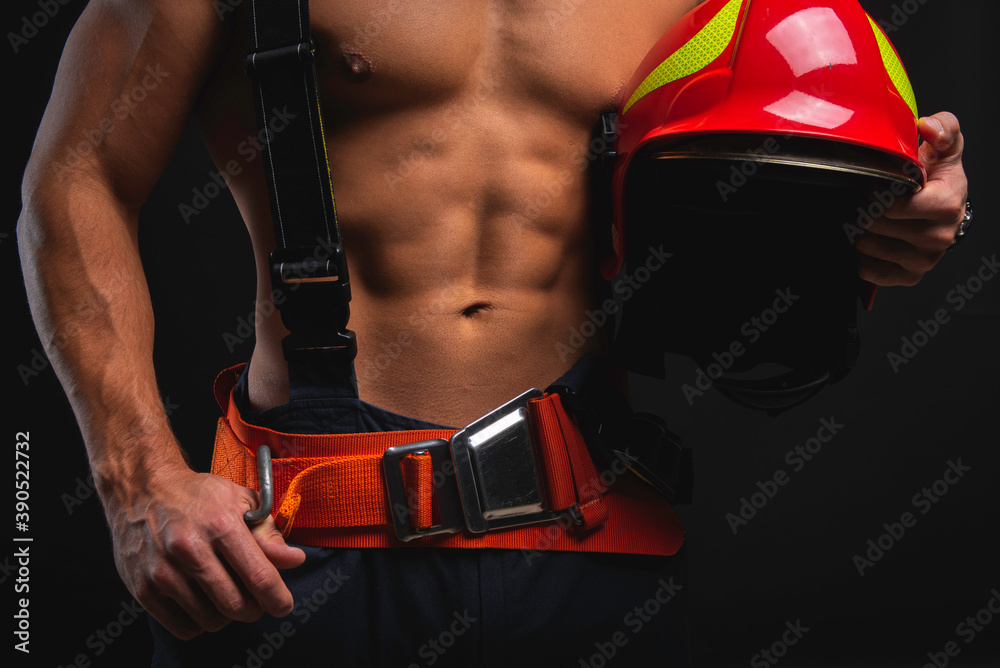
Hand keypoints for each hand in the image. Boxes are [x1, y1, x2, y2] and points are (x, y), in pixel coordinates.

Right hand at [106, 460, 305, 638]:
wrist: (143, 489)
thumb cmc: (198, 496)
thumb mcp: (240, 502)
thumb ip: (268, 534)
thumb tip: (295, 560)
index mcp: (220, 524)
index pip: (259, 575)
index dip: (277, 598)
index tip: (283, 605)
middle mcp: (189, 548)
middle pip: (235, 604)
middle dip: (253, 610)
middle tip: (254, 601)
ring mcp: (163, 570)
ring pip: (210, 620)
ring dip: (226, 617)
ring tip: (225, 596)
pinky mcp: (143, 588)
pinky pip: (183, 627)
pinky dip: (200, 623)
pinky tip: (202, 603)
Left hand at [855, 112, 968, 285]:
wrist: (949, 206)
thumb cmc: (941, 177)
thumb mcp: (946, 145)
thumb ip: (942, 127)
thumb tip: (928, 128)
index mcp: (945, 206)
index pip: (890, 206)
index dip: (875, 193)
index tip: (877, 186)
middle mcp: (938, 237)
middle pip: (875, 225)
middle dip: (865, 209)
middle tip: (870, 201)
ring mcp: (925, 260)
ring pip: (867, 246)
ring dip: (861, 231)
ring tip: (871, 218)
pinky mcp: (910, 276)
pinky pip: (870, 271)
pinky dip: (863, 256)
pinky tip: (872, 240)